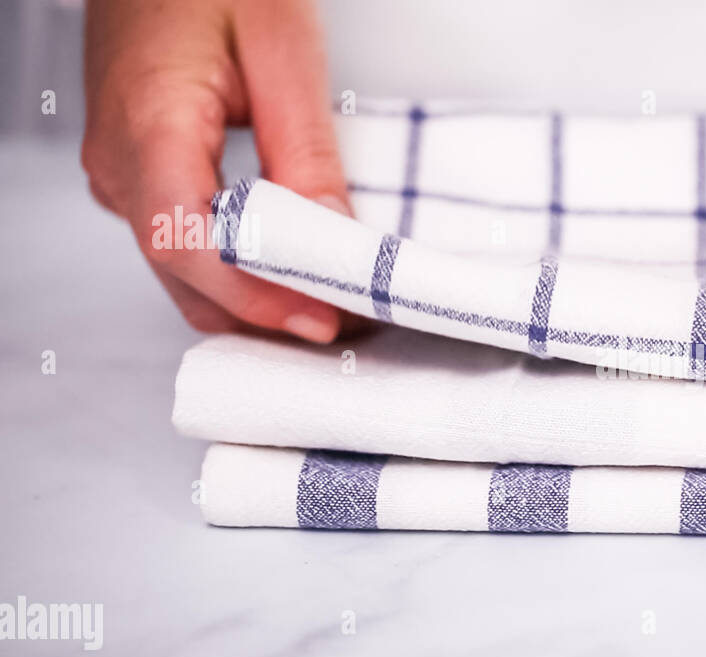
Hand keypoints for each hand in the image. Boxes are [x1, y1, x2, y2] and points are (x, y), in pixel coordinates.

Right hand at [82, 0, 350, 341]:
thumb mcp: (282, 49)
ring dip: (257, 301)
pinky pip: (185, 246)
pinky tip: (292, 274)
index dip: (256, 295)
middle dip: (269, 311)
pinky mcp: (138, 173)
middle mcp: (119, 162)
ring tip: (333, 304)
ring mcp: (120, 172)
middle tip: (350, 322)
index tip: (324, 316)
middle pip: (186, 274)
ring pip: (184, 273)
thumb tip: (333, 238)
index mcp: (149, 123)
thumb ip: (305, 150)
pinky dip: (239, 273)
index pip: (187, 242)